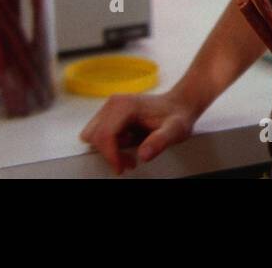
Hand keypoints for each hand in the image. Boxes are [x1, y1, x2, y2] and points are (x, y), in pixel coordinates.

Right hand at [79, 90, 199, 174]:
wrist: (178, 104)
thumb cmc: (177, 115)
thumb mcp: (175, 130)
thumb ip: (160, 142)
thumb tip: (143, 155)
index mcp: (125, 105)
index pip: (104, 134)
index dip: (111, 155)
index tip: (122, 168)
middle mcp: (114, 103)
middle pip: (94, 135)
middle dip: (109, 153)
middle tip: (129, 161)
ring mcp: (110, 107)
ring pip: (93, 135)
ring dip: (108, 150)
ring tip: (130, 153)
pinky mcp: (110, 113)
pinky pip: (99, 134)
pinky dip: (110, 145)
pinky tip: (128, 144)